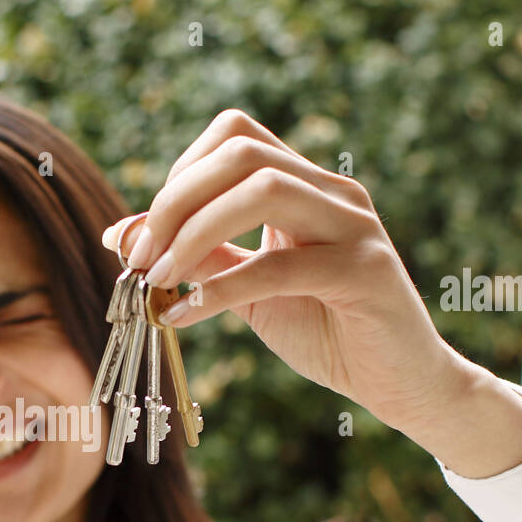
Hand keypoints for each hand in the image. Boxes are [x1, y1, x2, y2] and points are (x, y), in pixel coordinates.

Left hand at [102, 109, 480, 432]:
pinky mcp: (365, 272)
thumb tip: (122, 236)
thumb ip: (198, 257)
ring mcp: (354, 226)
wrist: (398, 383)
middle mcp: (333, 192)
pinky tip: (187, 317)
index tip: (143, 236)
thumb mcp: (247, 289)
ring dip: (195, 232)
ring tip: (162, 281)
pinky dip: (222, 289)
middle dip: (176, 201)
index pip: (233, 137)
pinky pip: (281, 265)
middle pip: (242, 152)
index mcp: (306, 185)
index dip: (178, 176)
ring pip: (264, 189)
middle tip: (144, 258)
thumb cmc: (324, 331)